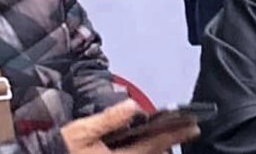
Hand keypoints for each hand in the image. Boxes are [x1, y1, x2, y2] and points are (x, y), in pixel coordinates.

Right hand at [60, 100, 199, 153]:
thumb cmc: (62, 148)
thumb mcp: (83, 130)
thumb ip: (110, 119)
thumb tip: (133, 105)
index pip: (153, 145)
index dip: (174, 135)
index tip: (193, 126)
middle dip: (170, 145)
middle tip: (187, 131)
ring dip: (158, 150)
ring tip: (170, 139)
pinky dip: (145, 152)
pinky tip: (148, 147)